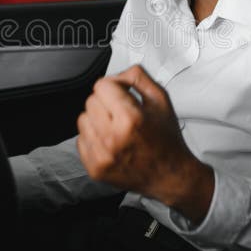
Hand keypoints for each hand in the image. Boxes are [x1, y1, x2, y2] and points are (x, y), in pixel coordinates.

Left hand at [76, 64, 214, 222]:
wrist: (170, 176)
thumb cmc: (167, 140)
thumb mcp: (161, 100)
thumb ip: (138, 78)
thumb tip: (118, 74)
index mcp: (131, 119)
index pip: (102, 85)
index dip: (114, 86)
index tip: (122, 94)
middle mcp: (113, 138)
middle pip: (91, 101)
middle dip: (106, 102)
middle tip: (122, 113)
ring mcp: (102, 155)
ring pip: (82, 119)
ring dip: (97, 119)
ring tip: (116, 128)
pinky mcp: (95, 168)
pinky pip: (81, 140)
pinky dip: (94, 138)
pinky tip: (111, 142)